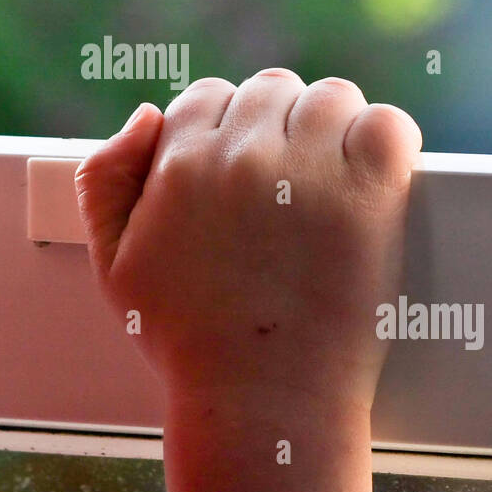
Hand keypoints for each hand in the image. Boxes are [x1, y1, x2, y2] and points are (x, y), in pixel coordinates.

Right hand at [75, 68, 421, 415]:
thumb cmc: (185, 338)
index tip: (240, 174)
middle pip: (269, 90)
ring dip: (330, 128)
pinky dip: (385, 141)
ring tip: (328, 181)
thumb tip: (147, 113)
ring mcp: (310, 168)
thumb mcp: (112, 263)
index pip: (207, 96)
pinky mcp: (370, 192)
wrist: (261, 401)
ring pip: (330, 96)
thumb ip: (104, 179)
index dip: (223, 131)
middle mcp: (243, 154)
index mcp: (181, 162)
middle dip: (275, 127)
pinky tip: (372, 178)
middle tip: (286, 184)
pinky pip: (387, 123)